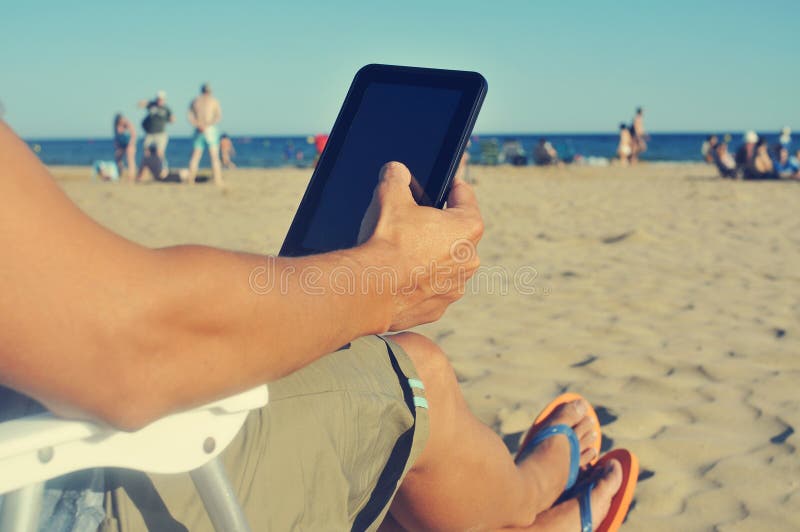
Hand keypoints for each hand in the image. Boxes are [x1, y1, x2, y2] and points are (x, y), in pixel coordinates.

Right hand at [358, 161, 482, 330]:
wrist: (370, 288)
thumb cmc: (387, 241)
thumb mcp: (389, 195)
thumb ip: (396, 177)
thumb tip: (396, 170)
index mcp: (467, 228)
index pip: (465, 197)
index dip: (453, 186)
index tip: (448, 184)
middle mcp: (469, 260)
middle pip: (457, 234)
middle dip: (438, 226)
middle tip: (415, 220)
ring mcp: (454, 288)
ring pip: (446, 265)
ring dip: (431, 257)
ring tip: (404, 251)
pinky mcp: (437, 309)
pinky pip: (432, 289)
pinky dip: (419, 282)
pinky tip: (399, 276)